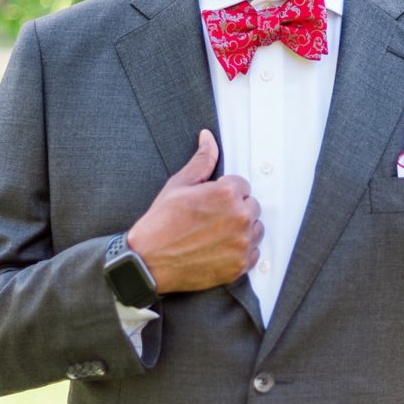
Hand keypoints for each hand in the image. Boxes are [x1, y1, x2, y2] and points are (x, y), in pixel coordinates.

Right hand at [125, 129, 261, 292]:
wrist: (148, 261)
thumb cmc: (160, 223)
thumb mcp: (178, 185)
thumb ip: (201, 161)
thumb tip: (208, 138)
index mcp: (226, 194)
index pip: (242, 185)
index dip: (224, 191)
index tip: (210, 201)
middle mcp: (239, 218)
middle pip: (251, 206)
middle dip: (234, 209)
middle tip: (210, 218)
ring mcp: (242, 243)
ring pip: (255, 229)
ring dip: (241, 229)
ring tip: (214, 233)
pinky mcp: (240, 265)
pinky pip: (253, 253)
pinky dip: (240, 251)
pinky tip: (218, 249)